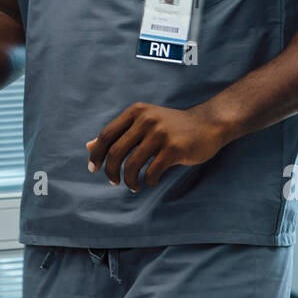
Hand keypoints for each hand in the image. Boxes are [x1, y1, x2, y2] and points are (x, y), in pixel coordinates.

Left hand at [86, 102, 226, 191]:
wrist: (208, 124)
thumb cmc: (172, 126)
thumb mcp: (143, 123)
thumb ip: (118, 134)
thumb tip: (88, 146)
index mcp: (136, 112)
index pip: (107, 135)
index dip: (96, 154)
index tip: (93, 169)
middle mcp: (146, 120)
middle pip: (115, 151)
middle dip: (110, 171)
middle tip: (113, 182)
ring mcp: (160, 133)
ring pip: (132, 165)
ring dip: (128, 180)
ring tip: (132, 186)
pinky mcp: (174, 148)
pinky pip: (152, 172)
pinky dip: (148, 181)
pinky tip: (151, 181)